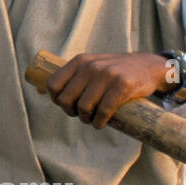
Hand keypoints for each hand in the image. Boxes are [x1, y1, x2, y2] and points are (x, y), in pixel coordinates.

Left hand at [45, 52, 174, 128]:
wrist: (149, 66)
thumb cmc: (114, 71)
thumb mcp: (90, 66)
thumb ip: (69, 76)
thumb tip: (37, 90)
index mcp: (79, 61)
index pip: (53, 85)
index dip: (57, 100)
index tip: (68, 106)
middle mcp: (91, 66)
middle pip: (67, 99)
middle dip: (72, 112)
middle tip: (82, 115)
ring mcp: (107, 75)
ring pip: (84, 107)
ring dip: (86, 119)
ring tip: (92, 120)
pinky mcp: (123, 86)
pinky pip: (103, 110)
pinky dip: (99, 122)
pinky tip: (101, 123)